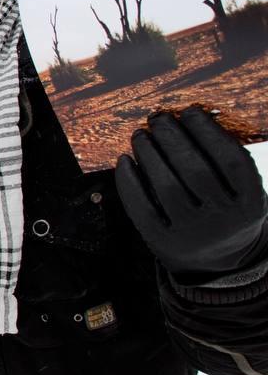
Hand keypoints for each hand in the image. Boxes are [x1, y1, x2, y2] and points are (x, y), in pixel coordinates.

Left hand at [115, 106, 267, 275]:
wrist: (216, 263)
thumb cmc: (226, 212)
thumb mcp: (241, 193)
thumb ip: (226, 164)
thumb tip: (192, 119)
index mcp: (251, 204)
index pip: (231, 160)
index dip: (209, 132)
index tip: (191, 111)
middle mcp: (223, 220)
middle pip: (195, 170)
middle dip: (173, 137)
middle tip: (158, 118)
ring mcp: (192, 233)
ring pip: (166, 185)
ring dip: (149, 153)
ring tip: (141, 135)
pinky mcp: (162, 241)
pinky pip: (141, 206)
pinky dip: (129, 180)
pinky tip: (125, 160)